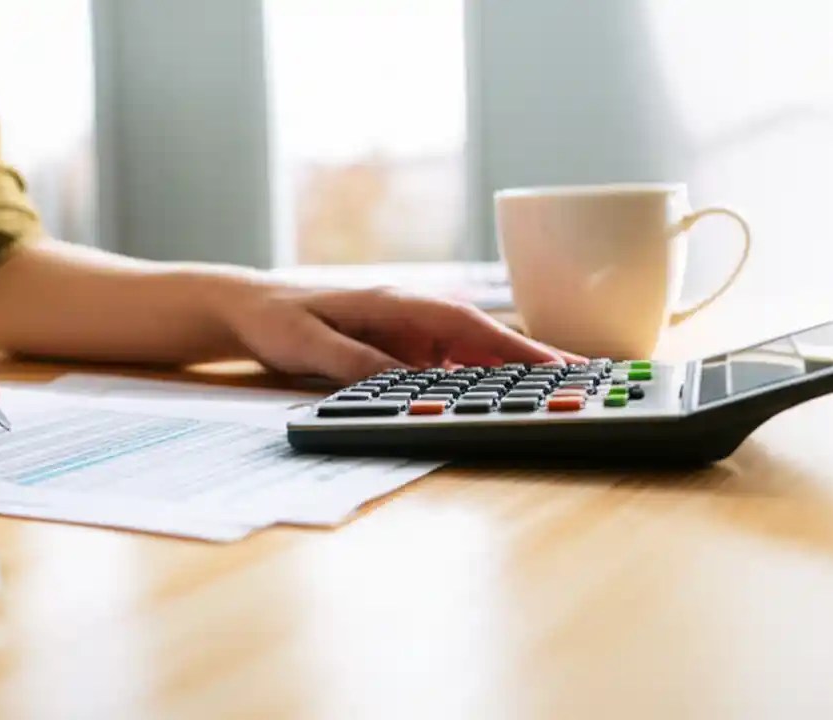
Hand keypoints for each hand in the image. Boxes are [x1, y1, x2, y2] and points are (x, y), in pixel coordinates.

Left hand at [224, 285, 583, 382]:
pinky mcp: (402, 350)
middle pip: (483, 339)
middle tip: (581, 381)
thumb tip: (400, 384)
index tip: (553, 365)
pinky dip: (480, 380)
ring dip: (511, 372)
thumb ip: (352, 362)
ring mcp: (409, 333)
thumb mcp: (307, 344)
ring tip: (556, 394)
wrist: (251, 309)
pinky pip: (450, 365)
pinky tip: (502, 399)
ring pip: (473, 353)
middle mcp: (411, 316)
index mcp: (396, 305)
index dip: (513, 347)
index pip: (467, 326)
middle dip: (531, 360)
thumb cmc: (276, 320)